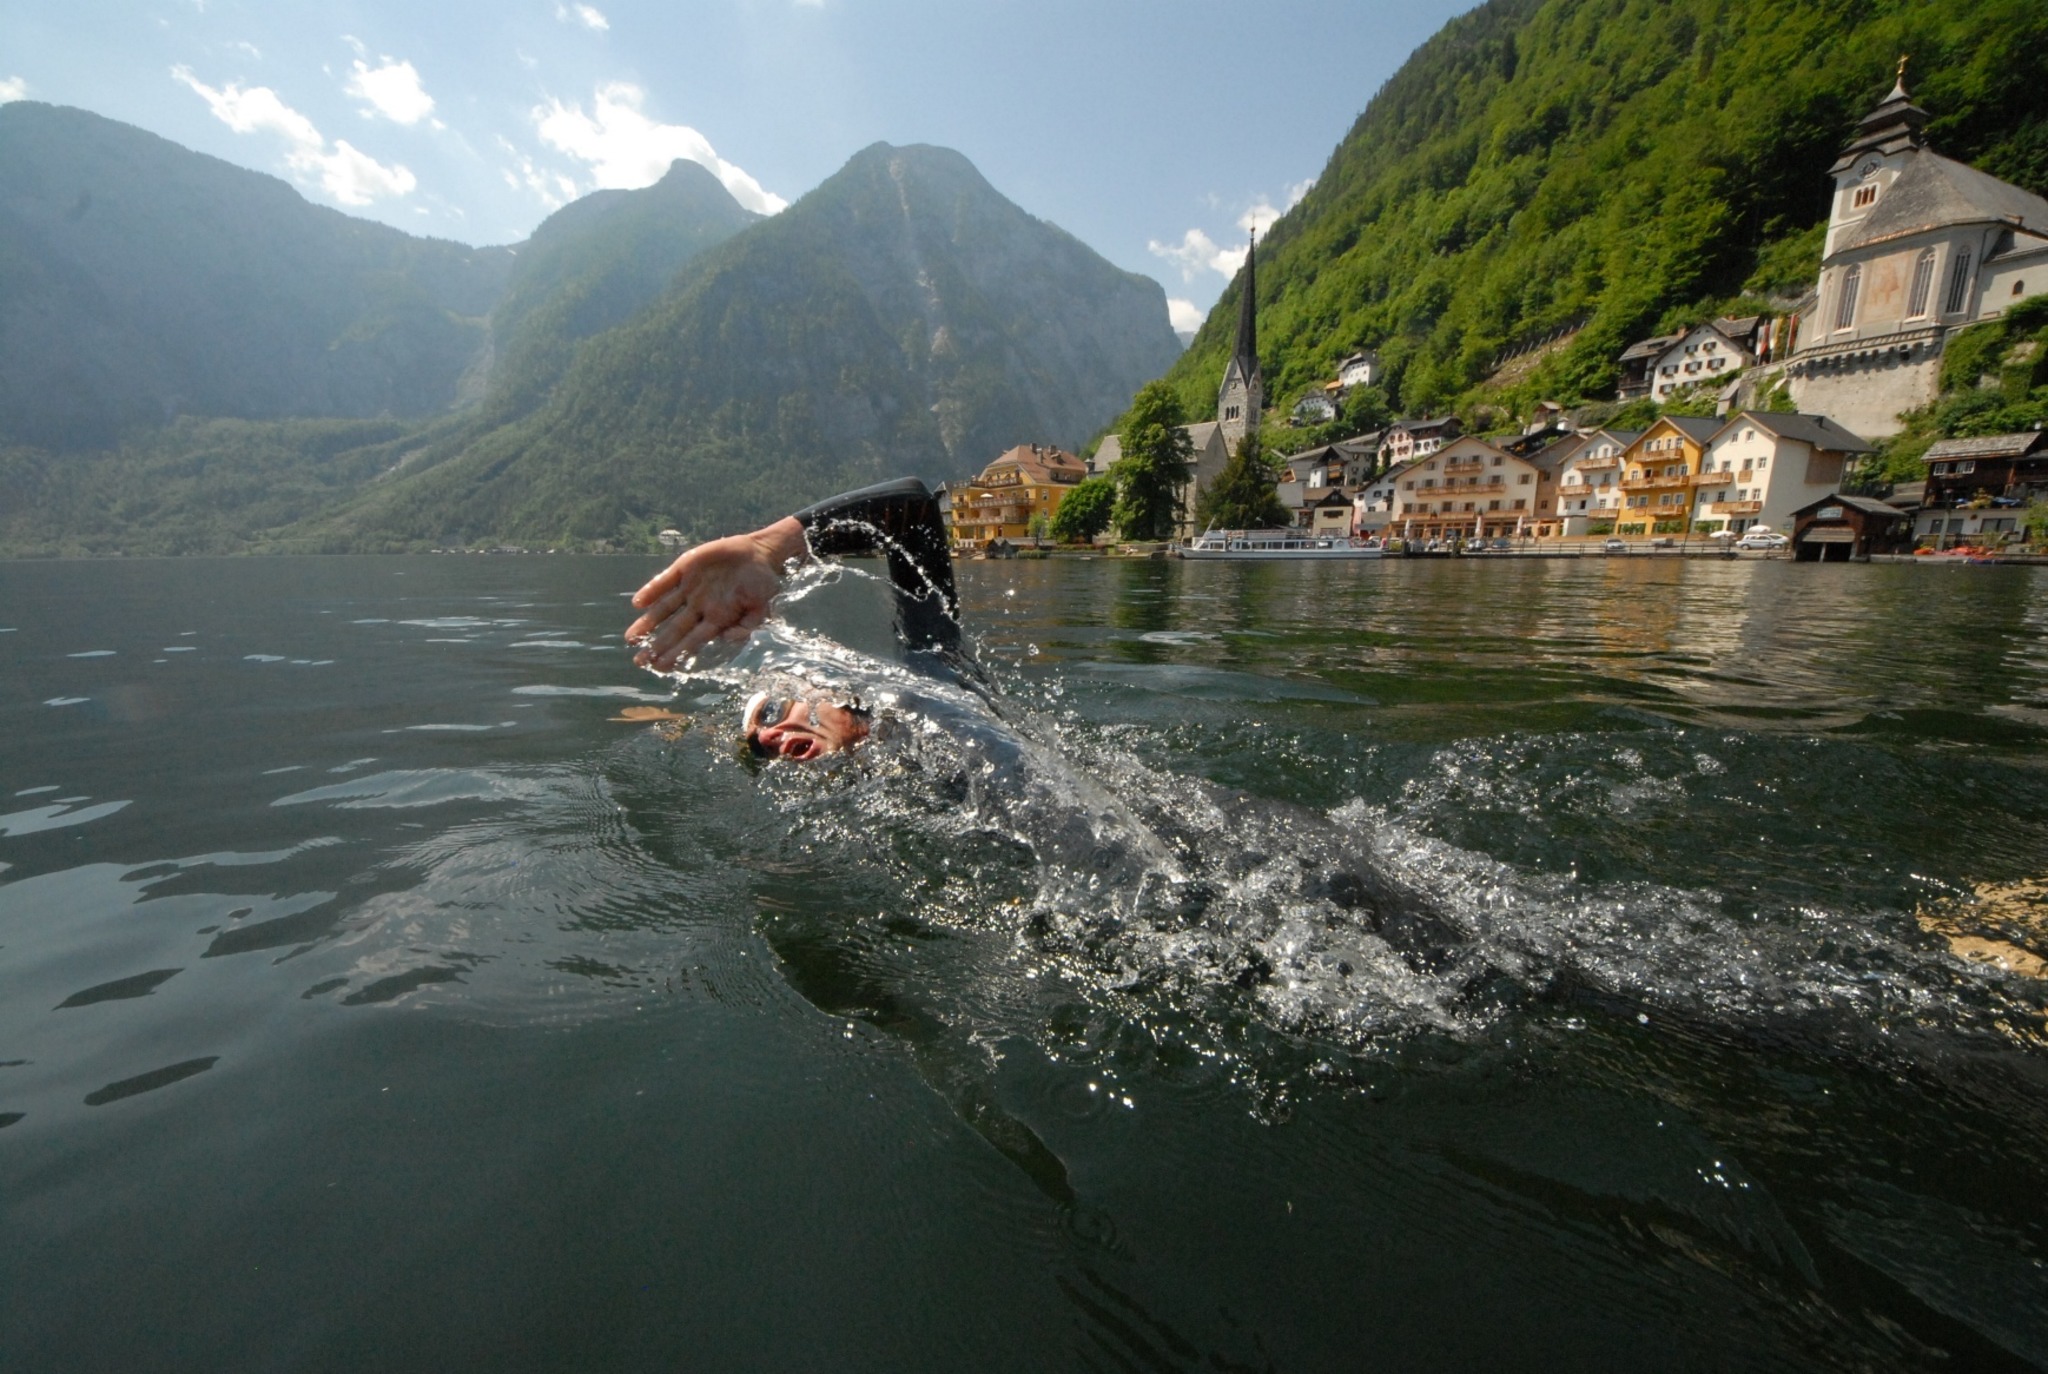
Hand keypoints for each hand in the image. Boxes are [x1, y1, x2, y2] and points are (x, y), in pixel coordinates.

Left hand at [625, 516, 806, 670]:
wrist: (759, 553)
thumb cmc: (762, 584)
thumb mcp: (762, 608)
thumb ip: (747, 625)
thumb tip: (727, 638)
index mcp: (717, 619)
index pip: (693, 641)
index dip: (677, 654)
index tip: (660, 667)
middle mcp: (699, 606)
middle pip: (674, 630)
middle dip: (656, 646)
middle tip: (639, 661)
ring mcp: (690, 587)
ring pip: (664, 608)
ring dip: (647, 623)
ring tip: (631, 637)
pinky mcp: (685, 568)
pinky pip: (665, 581)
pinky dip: (652, 591)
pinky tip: (638, 604)